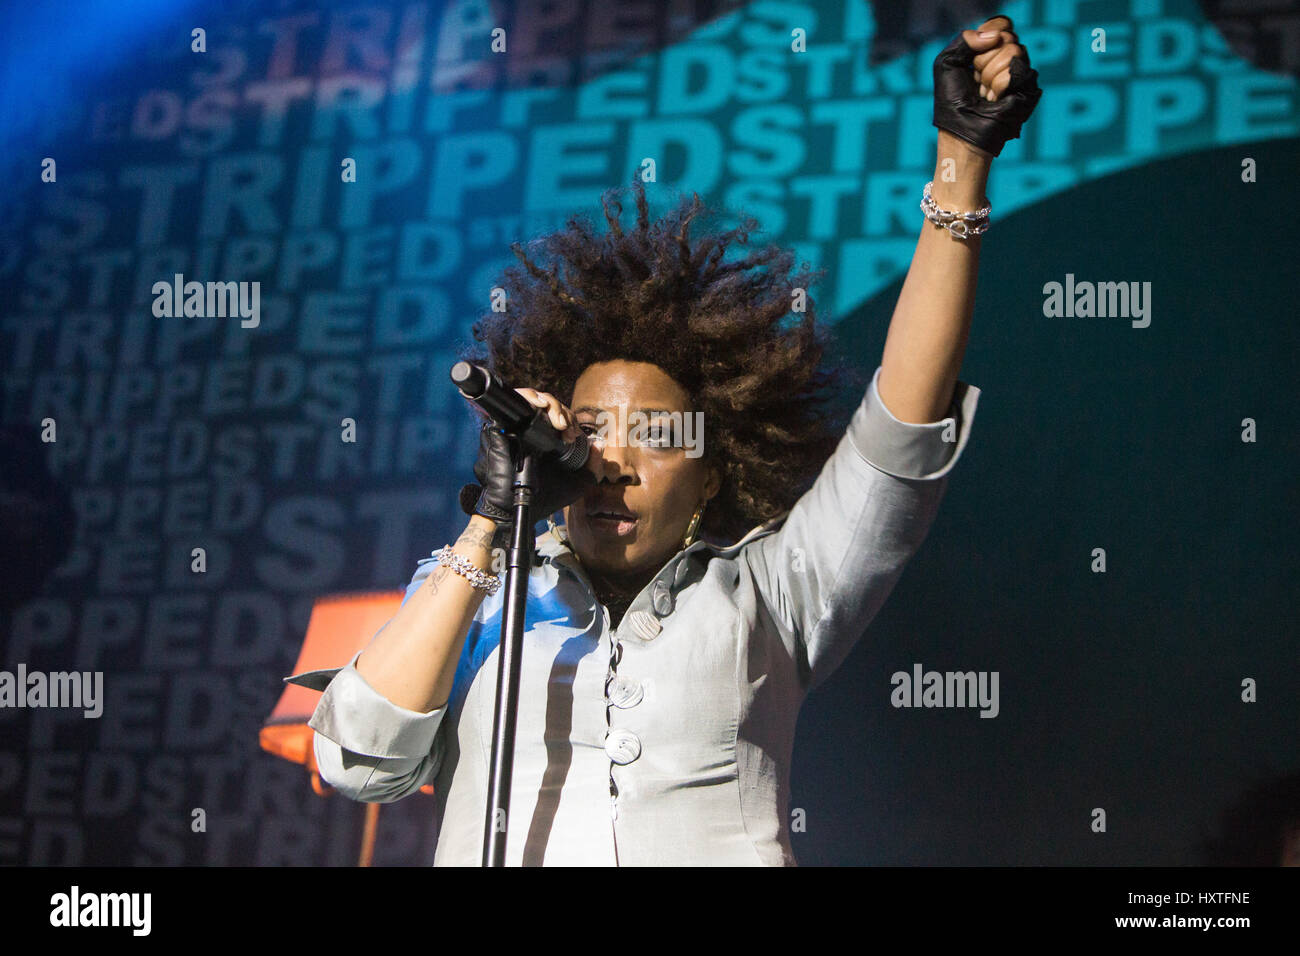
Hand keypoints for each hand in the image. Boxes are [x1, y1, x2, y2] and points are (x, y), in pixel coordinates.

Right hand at [459, 388, 596, 528]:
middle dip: (562, 411)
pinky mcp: (501, 426)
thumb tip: (598, 443)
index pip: (558, 416)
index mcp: (545, 440)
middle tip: (566, 428)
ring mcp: (514, 427)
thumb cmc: (546, 498)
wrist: (521, 507)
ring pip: (532, 398)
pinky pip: (513, 401)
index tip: (572, 435)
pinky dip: (527, 396)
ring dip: (549, 403)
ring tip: (558, 420)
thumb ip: (593, 467)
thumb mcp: (578, 483)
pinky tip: (540, 404)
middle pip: (547, 405)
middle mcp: (529, 431)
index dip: (568, 419)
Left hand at [932, 14, 1041, 157]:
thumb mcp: (947, 63)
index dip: (988, 33)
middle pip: (1006, 36)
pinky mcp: (1029, 86)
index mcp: (991, 49)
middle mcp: (1009, 58)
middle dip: (983, 60)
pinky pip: (1015, 70)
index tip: (972, 58)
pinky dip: (998, 86)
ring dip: (989, 75)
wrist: (962, 130)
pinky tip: (994, 100)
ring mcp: (1021, 71)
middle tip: (976, 82)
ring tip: (985, 94)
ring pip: (1013, 51)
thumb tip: (995, 36)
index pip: (1002, 24)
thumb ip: (965, 38)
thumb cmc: (952, 101)